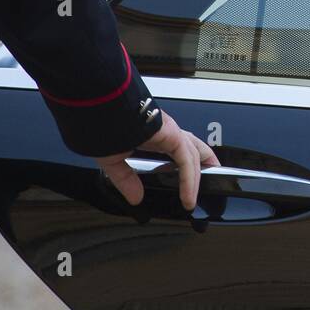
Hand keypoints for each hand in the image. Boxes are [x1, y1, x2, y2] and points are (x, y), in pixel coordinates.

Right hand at [95, 111, 219, 211]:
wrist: (100, 112)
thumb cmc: (104, 126)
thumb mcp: (115, 160)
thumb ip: (126, 180)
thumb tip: (135, 197)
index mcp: (154, 133)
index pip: (178, 147)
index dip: (186, 161)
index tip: (186, 176)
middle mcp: (167, 130)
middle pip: (194, 147)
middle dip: (204, 162)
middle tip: (209, 177)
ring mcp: (171, 131)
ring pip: (193, 156)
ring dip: (197, 177)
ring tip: (195, 197)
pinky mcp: (172, 136)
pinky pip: (187, 161)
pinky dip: (189, 180)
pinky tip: (187, 196)